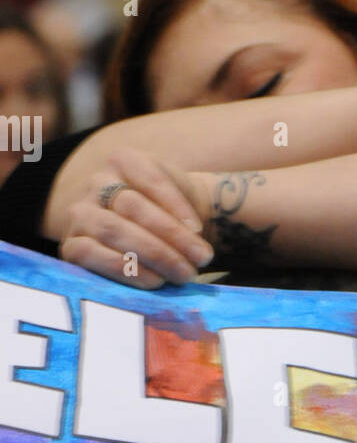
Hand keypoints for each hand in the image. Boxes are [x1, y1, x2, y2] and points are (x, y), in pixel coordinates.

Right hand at [58, 147, 213, 287]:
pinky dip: (125, 270)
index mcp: (124, 160)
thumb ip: (184, 204)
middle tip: (200, 258)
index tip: (198, 229)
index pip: (150, 177)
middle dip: (171, 235)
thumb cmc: (170, 210)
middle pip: (132, 206)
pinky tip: (154, 281)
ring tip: (183, 273)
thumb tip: (192, 234)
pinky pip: (89, 255)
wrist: (151, 230)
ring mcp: (80, 213)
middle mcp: (97, 182)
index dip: (175, 204)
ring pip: (112, 230)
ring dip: (153, 255)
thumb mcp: (181, 195)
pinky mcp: (71, 245)